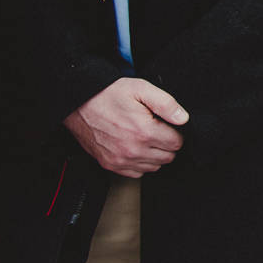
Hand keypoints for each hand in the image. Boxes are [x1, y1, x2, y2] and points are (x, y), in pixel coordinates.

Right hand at [64, 77, 189, 176]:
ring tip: (145, 137)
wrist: (79, 103)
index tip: (167, 125)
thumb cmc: (109, 94)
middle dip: (167, 144)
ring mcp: (120, 160)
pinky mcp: (110, 165)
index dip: (175, 132)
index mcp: (144, 131)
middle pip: (167, 157)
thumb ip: (166, 103)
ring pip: (154, 167)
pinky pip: (137, 173)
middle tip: (156, 129)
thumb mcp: (141, 89)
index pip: (177, 143)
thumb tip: (183, 118)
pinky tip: (135, 147)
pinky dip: (140, 163)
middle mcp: (133, 150)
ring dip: (155, 155)